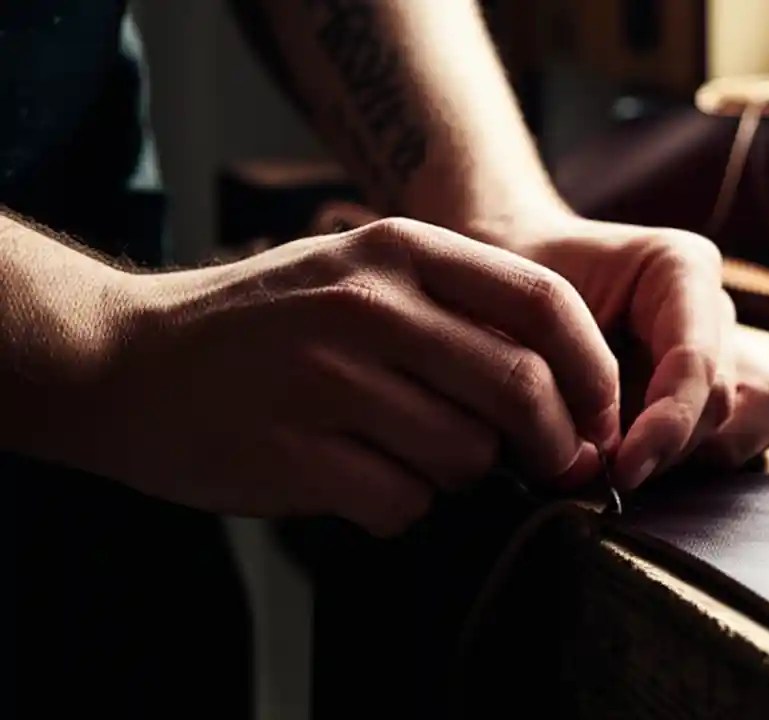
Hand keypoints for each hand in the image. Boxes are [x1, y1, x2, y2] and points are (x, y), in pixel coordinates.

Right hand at [64, 218, 619, 535]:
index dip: (594, 370)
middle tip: (549, 464)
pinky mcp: (291, 451)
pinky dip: (399, 507)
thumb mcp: (362, 273)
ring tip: (411, 456)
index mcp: (400, 249)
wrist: (128, 360)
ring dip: (460, 476)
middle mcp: (368, 303)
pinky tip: (358, 481)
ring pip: (466, 456)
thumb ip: (461, 311)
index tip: (600, 417)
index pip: (545, 300)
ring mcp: (326, 377)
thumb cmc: (269, 325)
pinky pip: (401, 502)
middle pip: (522, 387)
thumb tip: (571, 391)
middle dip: (552, 442)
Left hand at [472, 211, 768, 489]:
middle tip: (613, 466)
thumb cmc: (518, 288)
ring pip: (763, 415)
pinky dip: (702, 453)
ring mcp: (729, 342)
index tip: (623, 470)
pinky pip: (748, 430)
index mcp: (680, 267)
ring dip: (697, 450)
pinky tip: (649, 451)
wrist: (517, 271)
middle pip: (731, 398)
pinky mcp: (728, 381)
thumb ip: (574, 374)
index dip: (668, 426)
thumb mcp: (534, 318)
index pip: (697, 361)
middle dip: (673, 445)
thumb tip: (607, 458)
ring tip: (634, 453)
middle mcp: (715, 304)